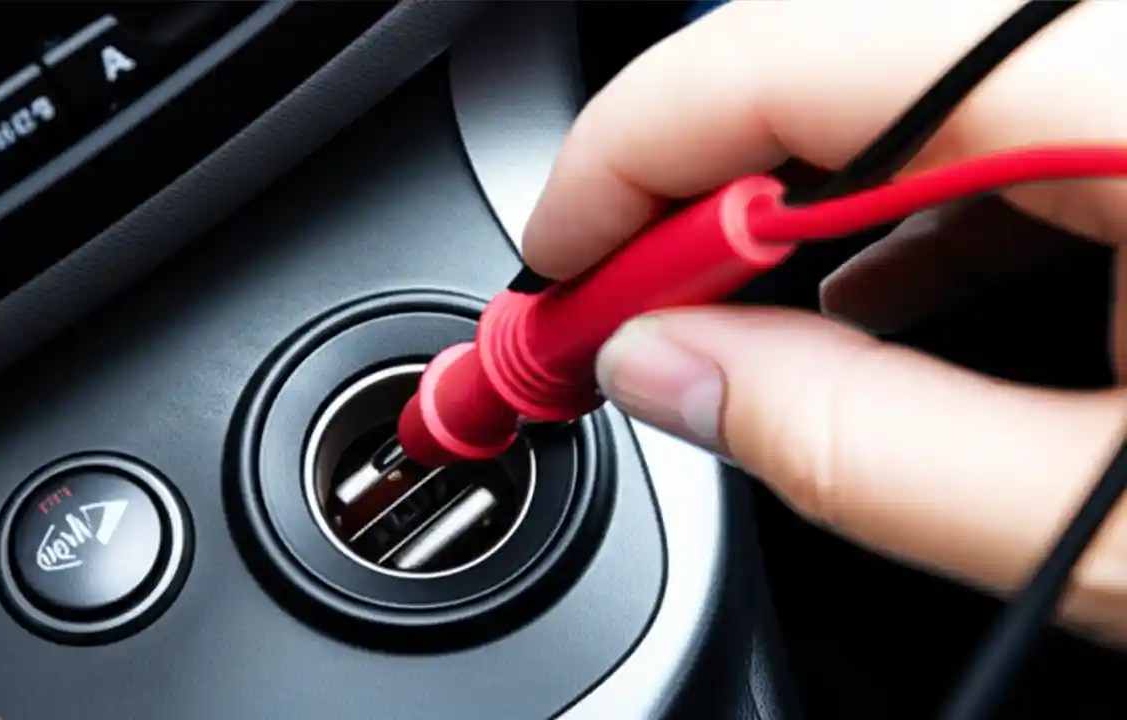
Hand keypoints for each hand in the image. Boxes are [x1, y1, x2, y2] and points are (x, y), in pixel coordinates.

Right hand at [523, 1, 1126, 644]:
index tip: (558, 263)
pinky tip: (872, 290)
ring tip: (724, 321)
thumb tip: (666, 374)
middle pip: (828, 51)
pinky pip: (992, 115)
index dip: (626, 154)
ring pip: (900, 80)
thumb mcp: (1101, 526)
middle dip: (687, 182)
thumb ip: (861, 444)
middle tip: (618, 305)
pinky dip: (894, 200)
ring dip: (782, 197)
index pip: (791, 56)